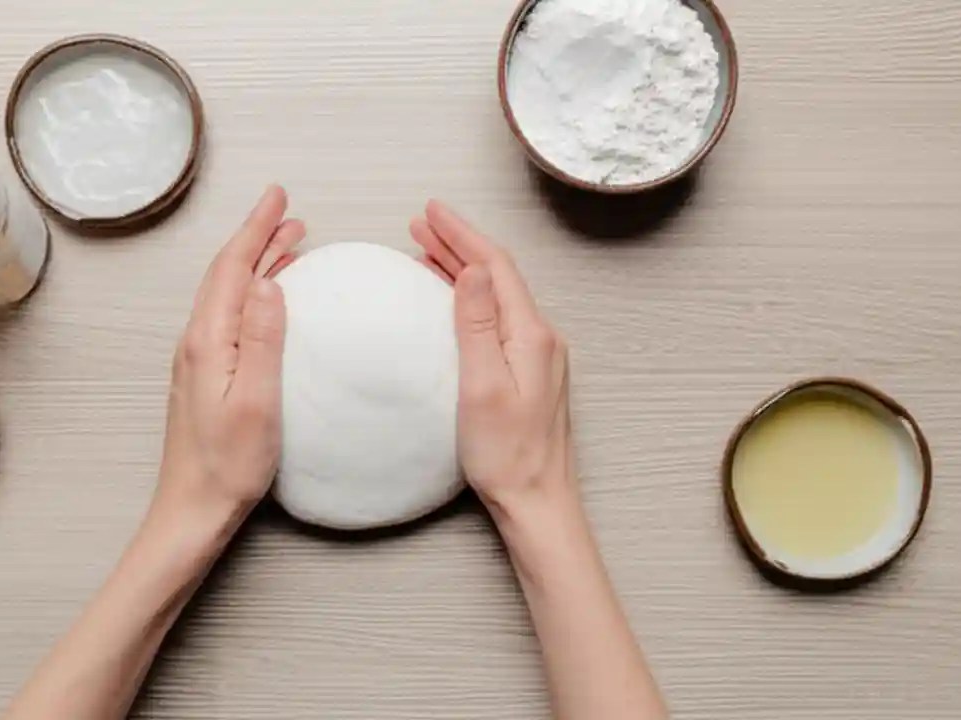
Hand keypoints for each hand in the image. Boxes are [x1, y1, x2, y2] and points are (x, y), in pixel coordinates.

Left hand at [155, 186, 304, 521]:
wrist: (192, 510)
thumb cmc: (229, 465)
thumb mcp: (257, 400)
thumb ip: (262, 337)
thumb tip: (267, 282)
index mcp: (208, 340)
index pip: (233, 267)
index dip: (256, 228)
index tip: (278, 196)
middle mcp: (196, 342)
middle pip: (227, 273)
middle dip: (258, 237)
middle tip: (290, 212)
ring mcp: (197, 359)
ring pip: (227, 293)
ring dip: (256, 263)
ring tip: (288, 244)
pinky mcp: (203, 376)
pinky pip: (228, 316)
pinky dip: (250, 292)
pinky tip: (268, 297)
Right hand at [409, 201, 573, 513]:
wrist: (537, 500)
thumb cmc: (507, 454)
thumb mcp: (483, 386)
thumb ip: (476, 325)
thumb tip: (470, 270)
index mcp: (530, 335)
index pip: (493, 267)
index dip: (462, 233)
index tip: (431, 210)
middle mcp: (539, 338)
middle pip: (495, 275)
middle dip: (458, 243)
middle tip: (421, 221)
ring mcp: (535, 355)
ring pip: (494, 295)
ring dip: (461, 268)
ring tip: (426, 249)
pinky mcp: (527, 371)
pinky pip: (495, 318)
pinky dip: (468, 298)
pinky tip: (450, 299)